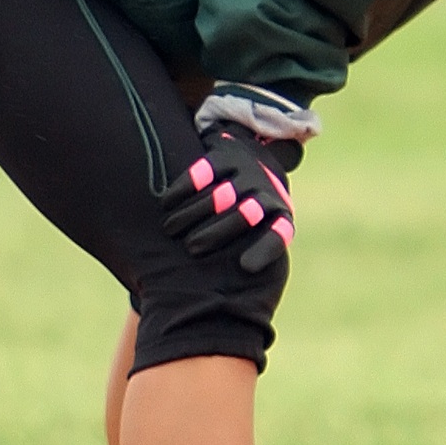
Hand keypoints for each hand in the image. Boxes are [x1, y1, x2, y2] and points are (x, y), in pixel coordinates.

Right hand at [161, 127, 298, 273]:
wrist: (255, 158)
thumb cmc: (250, 211)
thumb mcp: (259, 230)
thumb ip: (250, 257)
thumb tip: (236, 291)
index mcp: (279, 215)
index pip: (278, 233)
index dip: (263, 250)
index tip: (246, 267)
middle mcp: (266, 191)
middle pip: (245, 214)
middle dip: (216, 233)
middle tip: (193, 249)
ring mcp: (246, 170)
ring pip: (220, 194)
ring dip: (191, 213)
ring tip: (170, 229)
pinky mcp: (225, 153)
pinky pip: (204, 170)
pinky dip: (184, 187)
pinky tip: (166, 203)